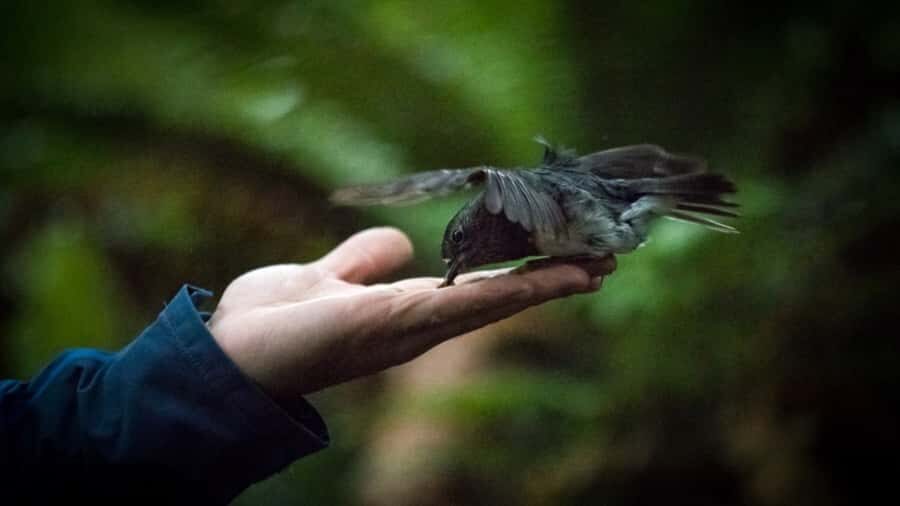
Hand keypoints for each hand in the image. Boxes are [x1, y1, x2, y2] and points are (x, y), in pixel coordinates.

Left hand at [207, 227, 614, 398]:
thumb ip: (362, 260)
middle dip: (552, 279)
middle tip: (606, 260)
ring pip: (499, 300)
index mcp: (407, 309)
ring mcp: (417, 326)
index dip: (522, 270)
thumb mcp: (325, 277)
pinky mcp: (404, 322)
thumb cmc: (270, 322)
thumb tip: (401, 244)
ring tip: (600, 265)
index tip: (565, 254)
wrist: (229, 355)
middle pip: (501, 296)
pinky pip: (472, 302)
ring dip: (551, 282)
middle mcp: (422, 322)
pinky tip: (557, 277)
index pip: (478, 286)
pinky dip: (518, 289)